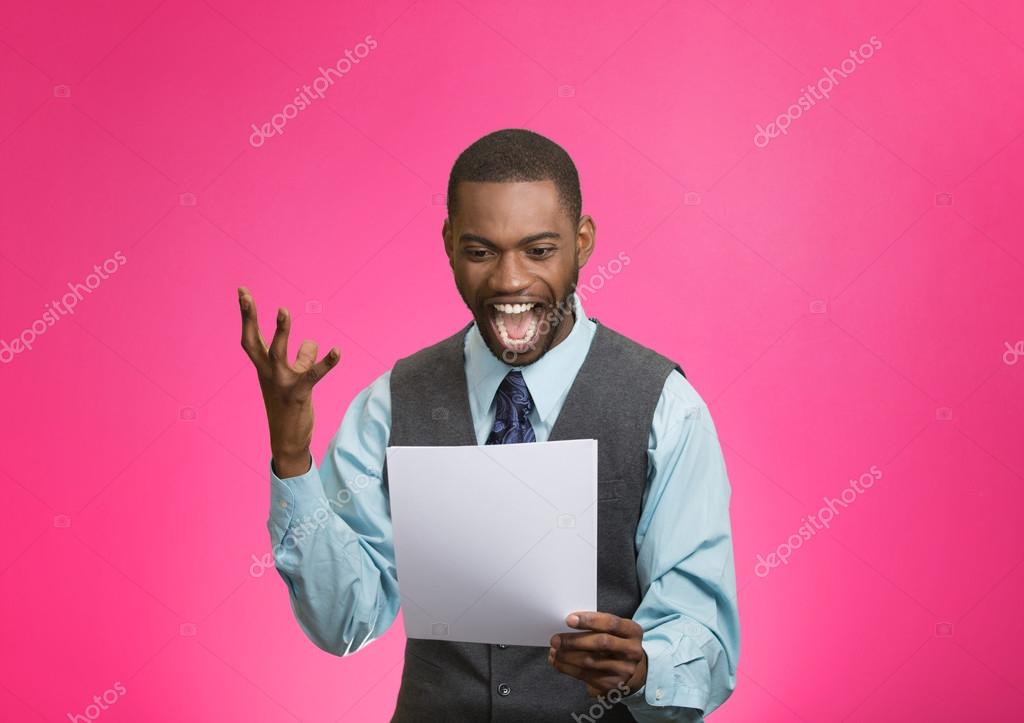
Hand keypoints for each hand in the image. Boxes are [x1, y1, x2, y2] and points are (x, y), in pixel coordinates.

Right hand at [237, 287, 339, 476]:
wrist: (287, 440)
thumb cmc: (288, 405)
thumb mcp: (291, 378)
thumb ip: (300, 358)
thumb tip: (310, 343)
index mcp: (263, 368)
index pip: (250, 338)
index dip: (246, 315)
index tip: (242, 291)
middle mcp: (267, 373)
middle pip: (254, 341)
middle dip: (249, 317)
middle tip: (245, 294)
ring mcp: (281, 383)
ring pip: (278, 353)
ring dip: (281, 331)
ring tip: (283, 310)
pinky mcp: (299, 393)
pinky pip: (313, 374)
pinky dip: (327, 362)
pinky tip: (337, 350)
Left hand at [548, 611, 647, 697]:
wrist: (634, 671)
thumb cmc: (617, 643)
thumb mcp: (616, 630)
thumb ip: (597, 625)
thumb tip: (568, 624)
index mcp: (633, 631)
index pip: (611, 623)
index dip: (589, 620)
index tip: (569, 619)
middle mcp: (632, 651)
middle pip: (601, 643)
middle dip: (574, 641)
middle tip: (555, 639)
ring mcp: (623, 670)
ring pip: (590, 662)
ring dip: (567, 656)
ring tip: (554, 650)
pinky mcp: (612, 684)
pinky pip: (585, 676)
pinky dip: (567, 668)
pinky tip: (557, 661)